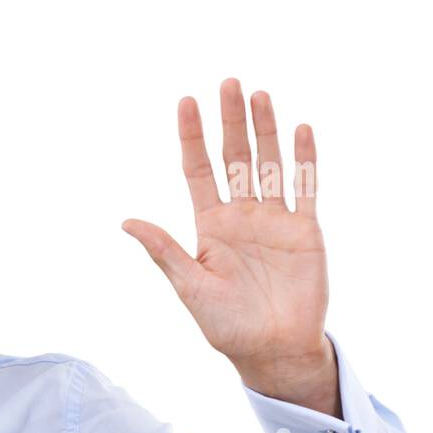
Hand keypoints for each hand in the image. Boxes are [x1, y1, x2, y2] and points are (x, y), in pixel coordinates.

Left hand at [121, 78, 337, 413]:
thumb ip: (164, 251)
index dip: (192, 136)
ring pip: (269, 164)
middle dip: (230, 121)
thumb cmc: (225, 325)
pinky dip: (304, 159)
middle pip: (234, 157)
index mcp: (209, 226)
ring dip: (265, 130)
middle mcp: (241, 215)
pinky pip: (306, 187)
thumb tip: (126, 221)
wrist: (271, 350)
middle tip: (227, 82)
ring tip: (259, 95)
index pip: (198, 170)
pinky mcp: (305, 230)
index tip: (185, 101)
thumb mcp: (189, 286)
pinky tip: (300, 129)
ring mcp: (274, 219)